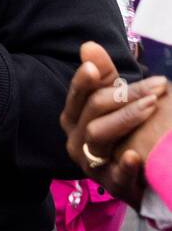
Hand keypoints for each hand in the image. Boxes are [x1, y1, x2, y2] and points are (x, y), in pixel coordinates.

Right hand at [61, 42, 167, 205]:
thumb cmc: (123, 132)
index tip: (97, 68)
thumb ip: (104, 75)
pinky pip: (116, 176)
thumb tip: (88, 45)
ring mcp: (91, 164)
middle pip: (93, 111)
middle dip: (124, 95)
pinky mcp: (111, 185)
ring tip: (152, 106)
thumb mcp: (114, 102)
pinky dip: (124, 166)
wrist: (136, 177)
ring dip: (125, 118)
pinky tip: (135, 156)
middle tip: (156, 86)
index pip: (77, 94)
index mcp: (73, 117)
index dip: (85, 80)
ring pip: (99, 136)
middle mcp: (76, 139)